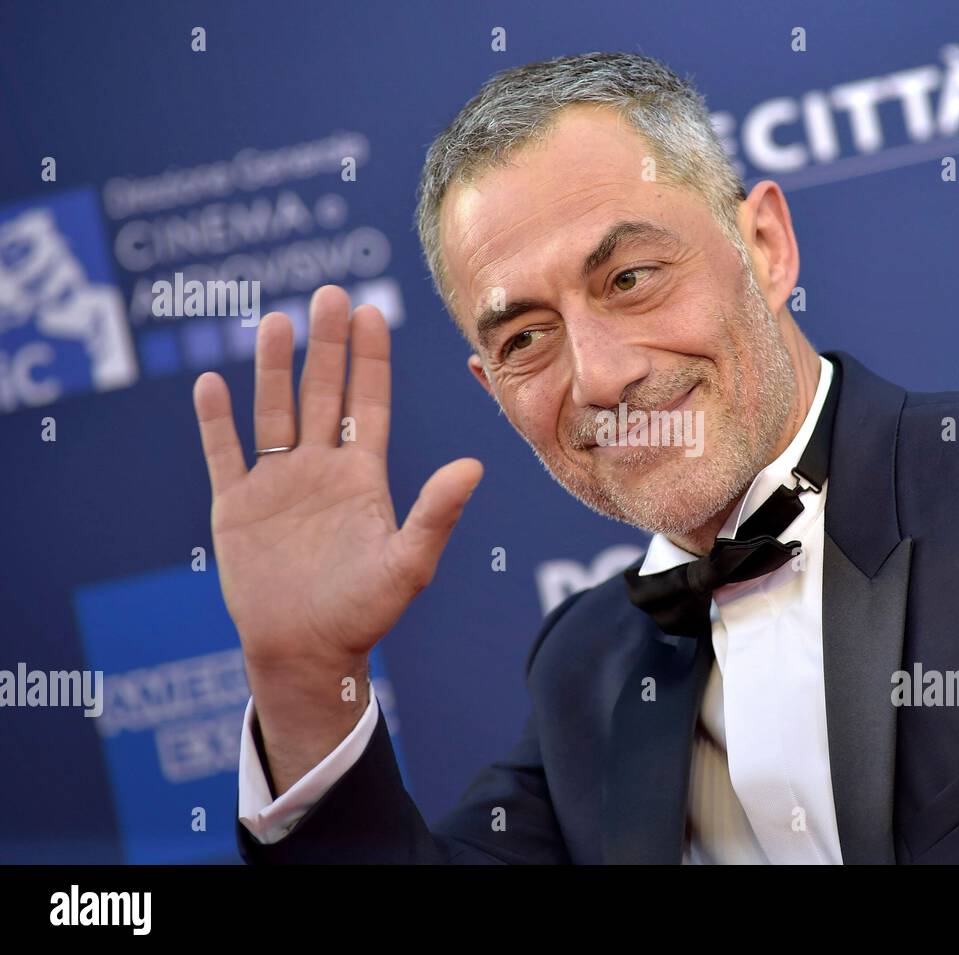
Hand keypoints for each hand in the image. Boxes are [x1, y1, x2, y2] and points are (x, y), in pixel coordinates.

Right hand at [192, 285, 482, 673]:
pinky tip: (211, 382)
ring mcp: (278, 485)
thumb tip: (475, 465)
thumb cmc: (365, 613)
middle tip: (329, 294)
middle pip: (323, 394)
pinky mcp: (237, 507)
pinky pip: (225, 453)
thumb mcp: (408, 562)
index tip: (371, 312)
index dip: (369, 359)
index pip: (368, 404)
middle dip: (326, 345)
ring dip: (272, 368)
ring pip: (274, 412)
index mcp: (364, 477)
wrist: (307, 654)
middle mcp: (322, 470)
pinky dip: (217, 420)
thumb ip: (437, 513)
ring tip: (275, 320)